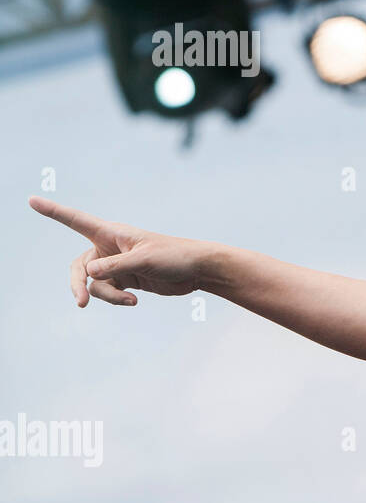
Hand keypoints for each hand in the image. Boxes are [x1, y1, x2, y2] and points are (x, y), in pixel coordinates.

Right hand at [28, 195, 208, 306]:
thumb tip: (88, 273)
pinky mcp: (125, 280)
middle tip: (82, 302)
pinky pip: (108, 292)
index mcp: (112, 233)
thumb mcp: (144, 259)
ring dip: (108, 296)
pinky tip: (135, 302)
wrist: (197, 270)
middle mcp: (109, 247)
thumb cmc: (174, 256)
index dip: (54, 211)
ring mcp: (116, 265)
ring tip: (129, 300)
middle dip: (78, 284)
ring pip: (94, 284)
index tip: (32, 200)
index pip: (77, 220)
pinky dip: (117, 299)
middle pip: (80, 267)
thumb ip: (115, 266)